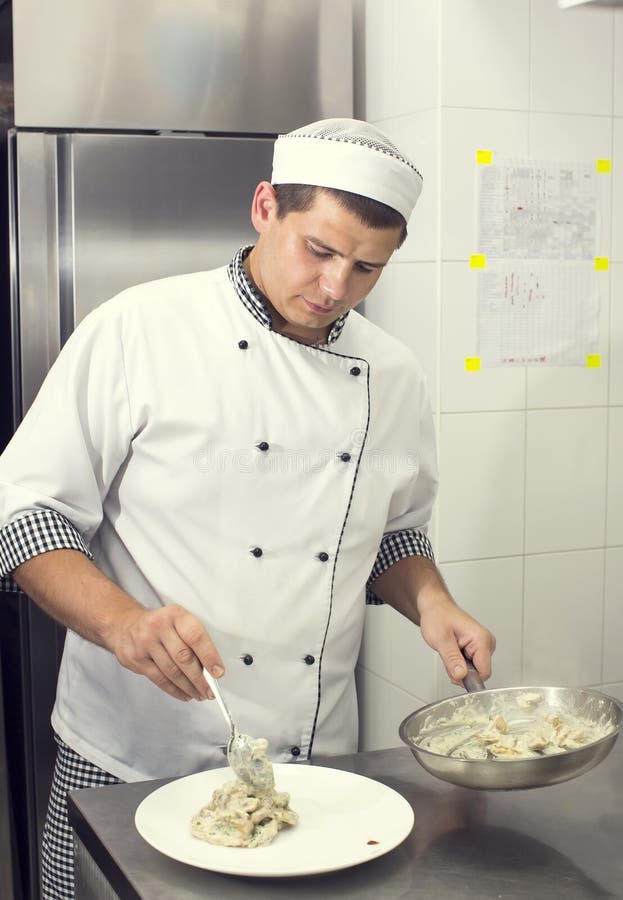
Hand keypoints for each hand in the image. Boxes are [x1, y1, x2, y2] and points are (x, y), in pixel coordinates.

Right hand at [106, 603, 224, 700]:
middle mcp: (159, 626)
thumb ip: (194, 640)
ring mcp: (145, 643)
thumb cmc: (159, 624)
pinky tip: (184, 694)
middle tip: (210, 691)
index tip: (218, 672)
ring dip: (189, 687)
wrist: (125, 625)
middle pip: (184, 657)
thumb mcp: (178, 620)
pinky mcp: (136, 659)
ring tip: (199, 694)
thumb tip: (211, 667)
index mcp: (175, 614)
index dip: (209, 656)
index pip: (196, 637)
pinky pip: (159, 679)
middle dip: (200, 679)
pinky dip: (174, 690)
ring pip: (172, 671)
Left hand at [418, 595, 495, 685]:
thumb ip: (452, 659)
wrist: (435, 607)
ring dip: (459, 666)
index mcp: (481, 639)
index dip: (468, 678)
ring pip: (475, 670)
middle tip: (448, 657)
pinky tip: (453, 651)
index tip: (454, 672)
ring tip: (450, 651)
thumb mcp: (441, 639)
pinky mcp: (478, 647)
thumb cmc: (437, 616)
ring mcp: (483, 645)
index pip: (484, 672)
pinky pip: (472, 664)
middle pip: (479, 672)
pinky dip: (460, 663)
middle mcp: (486, 642)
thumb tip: (461, 676)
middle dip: (462, 671)